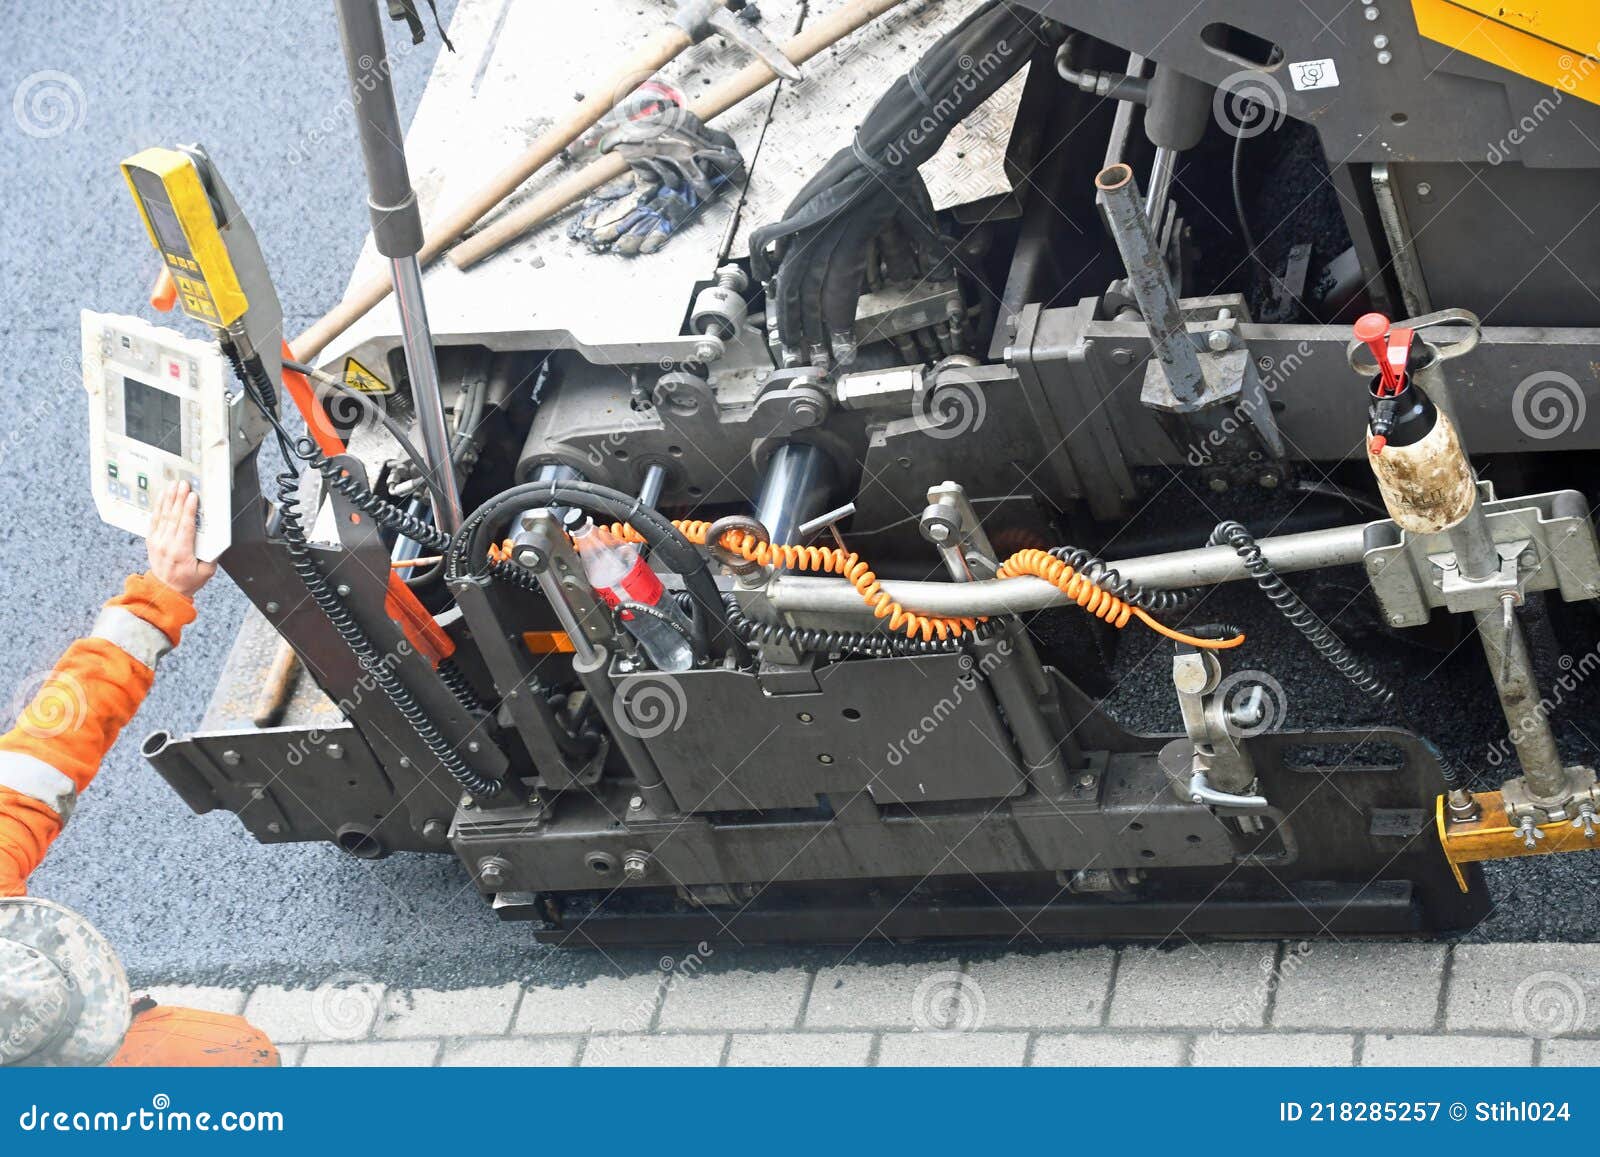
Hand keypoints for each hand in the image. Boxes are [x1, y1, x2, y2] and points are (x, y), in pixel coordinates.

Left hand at [147, 481, 216, 597]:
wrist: (165, 590)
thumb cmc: (187, 581)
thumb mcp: (206, 572)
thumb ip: (213, 555)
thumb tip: (218, 537)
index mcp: (181, 552)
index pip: (185, 526)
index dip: (189, 510)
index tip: (193, 497)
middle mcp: (167, 545)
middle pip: (173, 517)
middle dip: (179, 498)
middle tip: (184, 485)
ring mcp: (157, 541)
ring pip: (163, 515)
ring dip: (169, 498)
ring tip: (174, 485)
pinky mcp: (152, 540)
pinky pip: (154, 519)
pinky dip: (158, 506)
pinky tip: (163, 496)